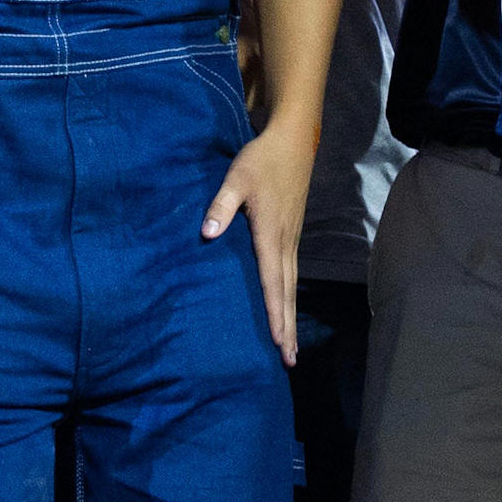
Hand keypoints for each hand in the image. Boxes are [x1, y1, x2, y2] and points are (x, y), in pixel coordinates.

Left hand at [201, 123, 311, 362]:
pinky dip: (289, 298)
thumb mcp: (236, 178)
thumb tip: (207, 233)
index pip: (272, 281)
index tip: (278, 341)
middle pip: (287, 293)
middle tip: (289, 359)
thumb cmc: (261, 160)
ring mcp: (292, 239)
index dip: (274, 313)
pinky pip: (292, 275)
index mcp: (270, 233)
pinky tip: (286, 309)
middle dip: (287, 327)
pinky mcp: (291, 235)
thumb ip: (221, 205)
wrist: (293, 142)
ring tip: (290, 347)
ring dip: (290, 317)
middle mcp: (285, 243)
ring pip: (292, 286)